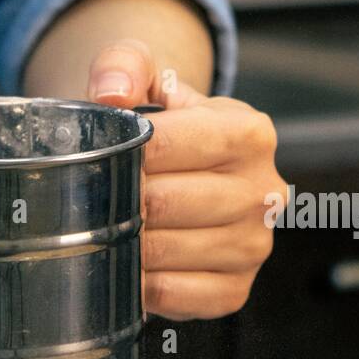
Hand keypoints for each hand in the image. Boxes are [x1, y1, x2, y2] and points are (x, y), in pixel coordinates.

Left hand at [87, 39, 284, 319]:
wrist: (179, 176)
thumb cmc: (160, 128)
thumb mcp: (146, 79)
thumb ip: (124, 65)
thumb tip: (111, 93)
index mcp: (250, 133)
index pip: (165, 145)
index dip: (119, 155)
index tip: (100, 159)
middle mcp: (264, 190)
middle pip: (163, 203)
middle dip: (118, 202)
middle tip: (94, 199)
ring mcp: (255, 245)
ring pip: (165, 251)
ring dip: (124, 244)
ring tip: (108, 229)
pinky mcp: (236, 290)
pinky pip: (173, 294)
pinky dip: (140, 284)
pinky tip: (129, 265)